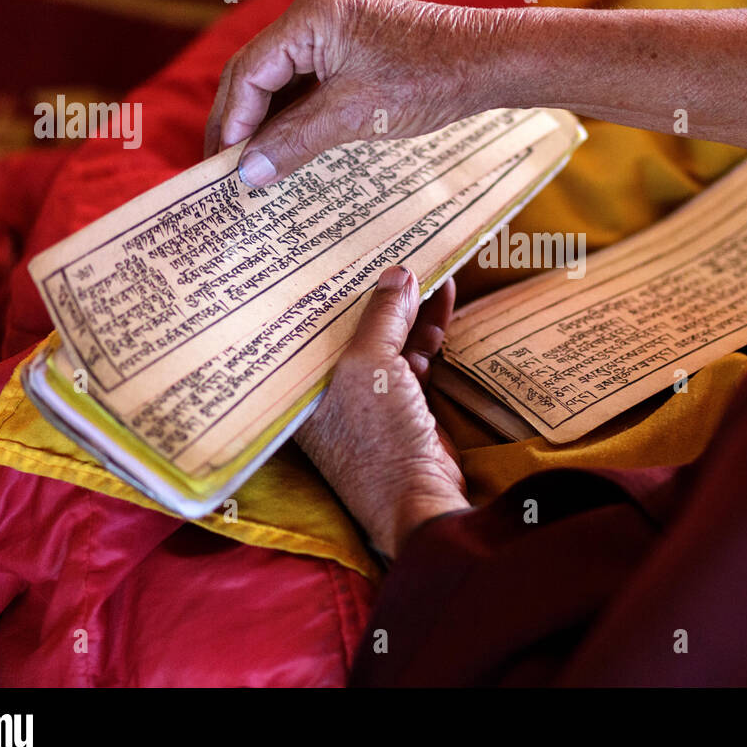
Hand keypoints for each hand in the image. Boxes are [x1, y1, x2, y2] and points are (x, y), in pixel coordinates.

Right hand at [205, 0, 505, 186]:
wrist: (490, 63)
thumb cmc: (429, 79)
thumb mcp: (354, 115)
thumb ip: (295, 140)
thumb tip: (247, 172)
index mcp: (310, 16)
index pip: (248, 70)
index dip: (232, 121)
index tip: (224, 166)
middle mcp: (315, 15)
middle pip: (258, 73)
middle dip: (240, 123)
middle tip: (222, 172)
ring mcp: (334, 30)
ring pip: (282, 82)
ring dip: (266, 124)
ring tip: (250, 169)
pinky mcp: (353, 49)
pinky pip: (309, 84)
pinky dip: (295, 117)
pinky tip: (286, 150)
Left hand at [292, 265, 467, 558]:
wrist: (418, 496)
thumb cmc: (375, 436)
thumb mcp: (372, 364)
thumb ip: (383, 316)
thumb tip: (398, 274)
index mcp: (303, 383)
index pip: (308, 323)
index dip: (326, 287)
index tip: (342, 250)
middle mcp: (329, 388)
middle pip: (351, 327)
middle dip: (376, 293)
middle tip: (394, 251)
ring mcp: (368, 397)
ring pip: (388, 339)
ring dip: (411, 308)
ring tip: (431, 269)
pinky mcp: (404, 403)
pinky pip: (413, 355)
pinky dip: (429, 331)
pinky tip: (443, 300)